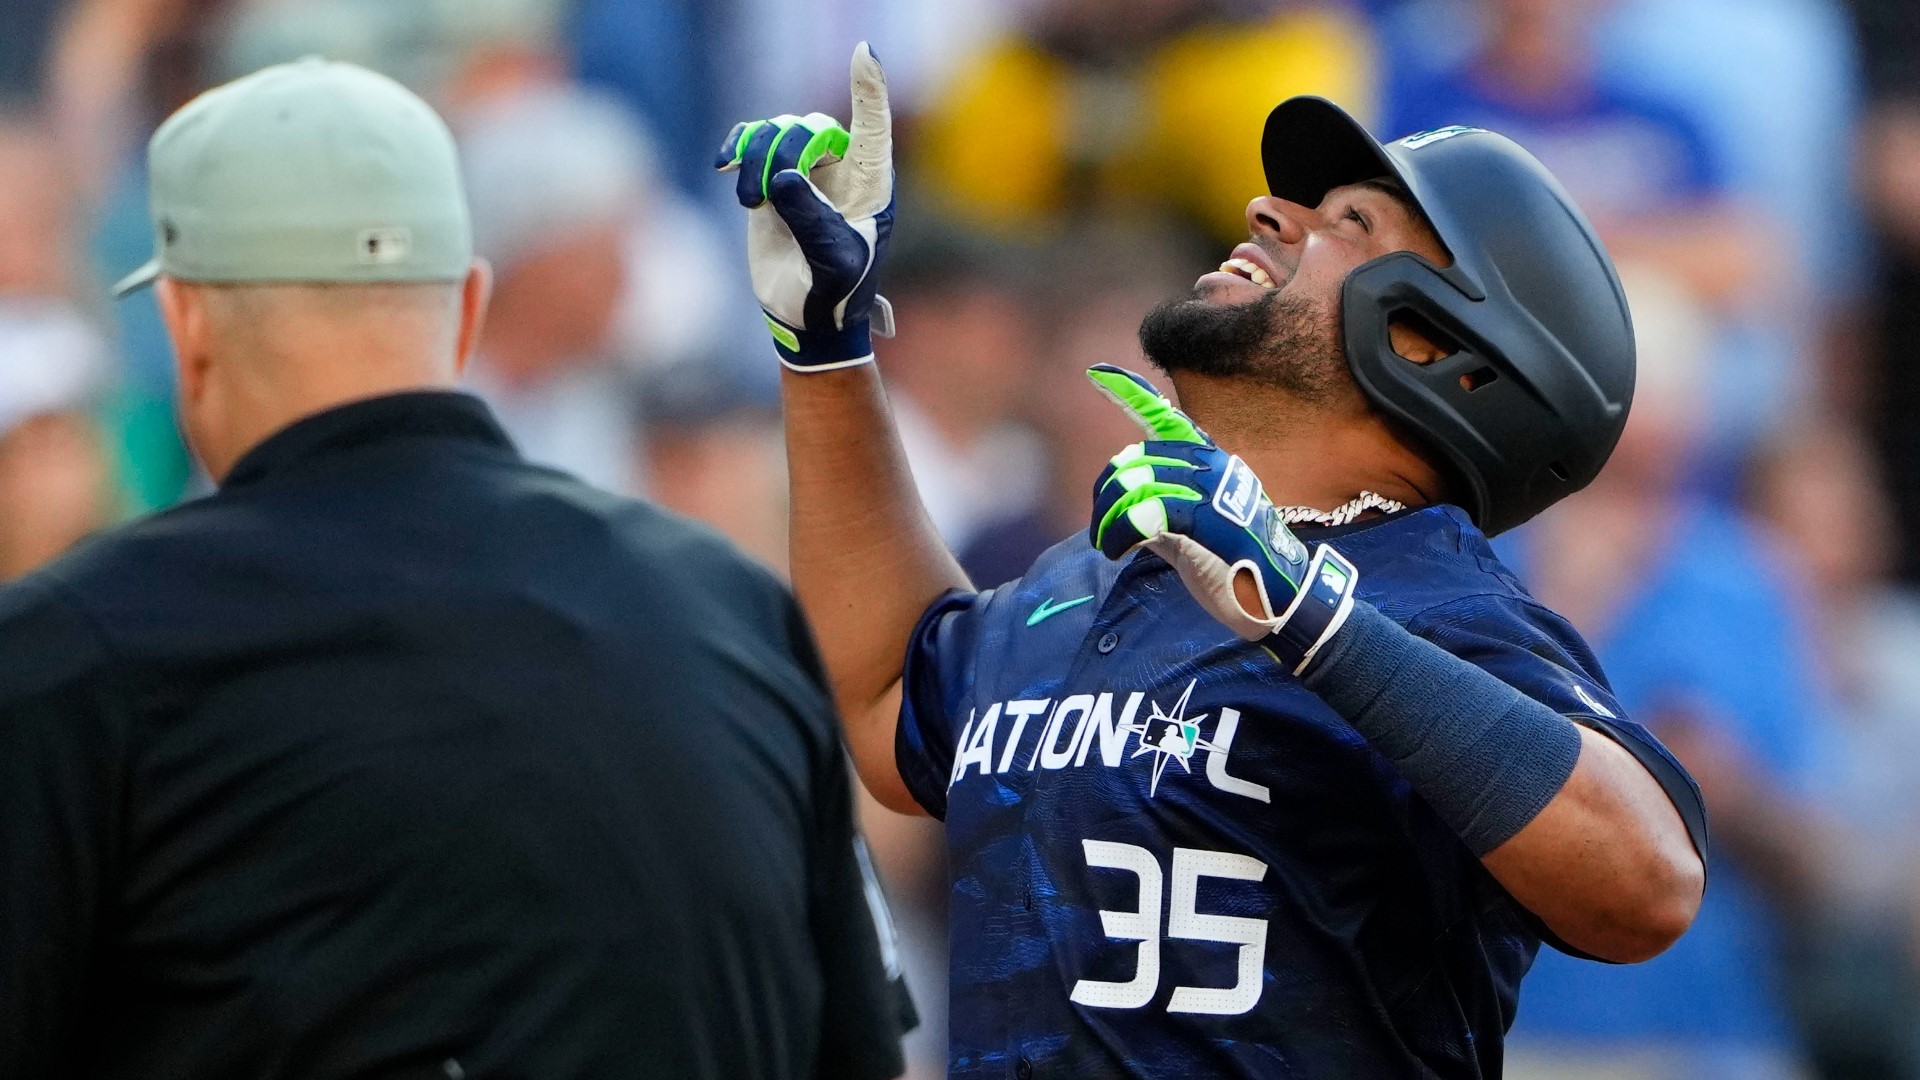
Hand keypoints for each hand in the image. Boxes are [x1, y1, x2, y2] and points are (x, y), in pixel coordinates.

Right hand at [715, 42, 894, 371]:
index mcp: (870, 184)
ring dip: (756, 156)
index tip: (864, 55)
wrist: (806, 316)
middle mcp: (841, 169)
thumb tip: (782, 178)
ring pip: (778, 132)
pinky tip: (723, 163)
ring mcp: (805, 172)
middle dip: (784, 151)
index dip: (869, 88)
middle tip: (764, 194)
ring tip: (749, 200)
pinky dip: (738, 145)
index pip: (872, 125)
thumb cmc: (834, 293)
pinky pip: (754, 142)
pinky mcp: (772, 181)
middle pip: (811, 127)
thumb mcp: (833, 262)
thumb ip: (811, 219)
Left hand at [1086, 364, 1360, 673]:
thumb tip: (1124, 506)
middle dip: (1106, 496)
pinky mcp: (1207, 519)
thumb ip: (1161, 511)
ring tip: (1107, 545)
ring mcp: (1212, 491)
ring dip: (1109, 519)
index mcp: (1212, 463)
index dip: (1131, 394)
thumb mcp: (1193, 531)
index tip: (1097, 373)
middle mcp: (1212, 467)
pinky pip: (1144, 514)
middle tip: (1102, 532)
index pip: (1167, 420)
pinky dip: (1120, 533)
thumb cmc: (1236, 568)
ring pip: (1135, 485)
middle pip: (1134, 461)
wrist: (1282, 598)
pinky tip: (1118, 551)